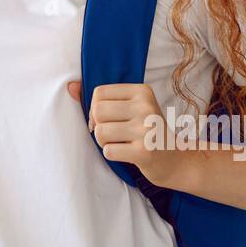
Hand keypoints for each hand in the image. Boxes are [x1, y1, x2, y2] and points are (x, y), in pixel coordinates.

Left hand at [66, 79, 180, 186]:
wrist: (175, 159)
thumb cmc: (147, 130)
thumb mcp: (131, 107)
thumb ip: (101, 98)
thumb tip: (69, 87)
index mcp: (142, 91)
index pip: (99, 93)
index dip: (96, 109)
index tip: (108, 118)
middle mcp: (145, 107)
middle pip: (97, 112)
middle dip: (98, 126)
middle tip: (113, 133)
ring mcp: (146, 130)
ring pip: (100, 132)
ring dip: (104, 142)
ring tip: (120, 143)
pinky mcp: (144, 152)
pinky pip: (108, 151)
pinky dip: (112, 154)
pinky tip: (126, 153)